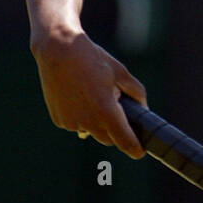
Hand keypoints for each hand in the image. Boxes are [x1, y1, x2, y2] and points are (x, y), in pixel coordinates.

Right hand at [31, 29, 147, 158]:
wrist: (58, 50)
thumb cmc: (92, 59)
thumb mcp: (121, 73)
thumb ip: (136, 93)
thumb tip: (144, 109)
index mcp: (106, 111)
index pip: (125, 140)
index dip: (135, 148)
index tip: (140, 152)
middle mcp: (88, 121)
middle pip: (109, 139)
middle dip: (115, 130)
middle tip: (115, 108)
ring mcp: (72, 122)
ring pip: (92, 132)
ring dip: (97, 122)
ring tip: (94, 96)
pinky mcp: (59, 120)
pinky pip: (77, 125)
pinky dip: (82, 117)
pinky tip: (79, 97)